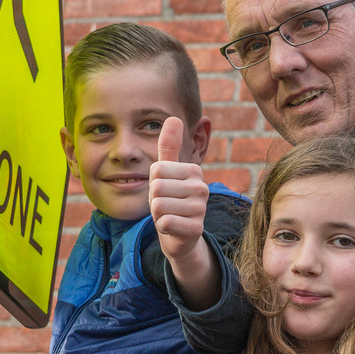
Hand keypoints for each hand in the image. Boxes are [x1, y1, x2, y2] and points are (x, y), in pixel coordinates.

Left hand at [149, 117, 208, 263]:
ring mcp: (201, 209)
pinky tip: (173, 228)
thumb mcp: (168, 172)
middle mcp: (201, 187)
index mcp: (194, 170)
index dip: (153, 183)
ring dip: (158, 214)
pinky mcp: (196, 228)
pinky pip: (165, 222)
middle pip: (156, 187)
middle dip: (154, 199)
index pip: (156, 170)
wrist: (181, 236)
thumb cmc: (172, 199)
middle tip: (167, 205)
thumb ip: (169, 147)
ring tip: (170, 215)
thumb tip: (174, 117)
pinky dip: (163, 227)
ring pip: (159, 205)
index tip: (165, 191)